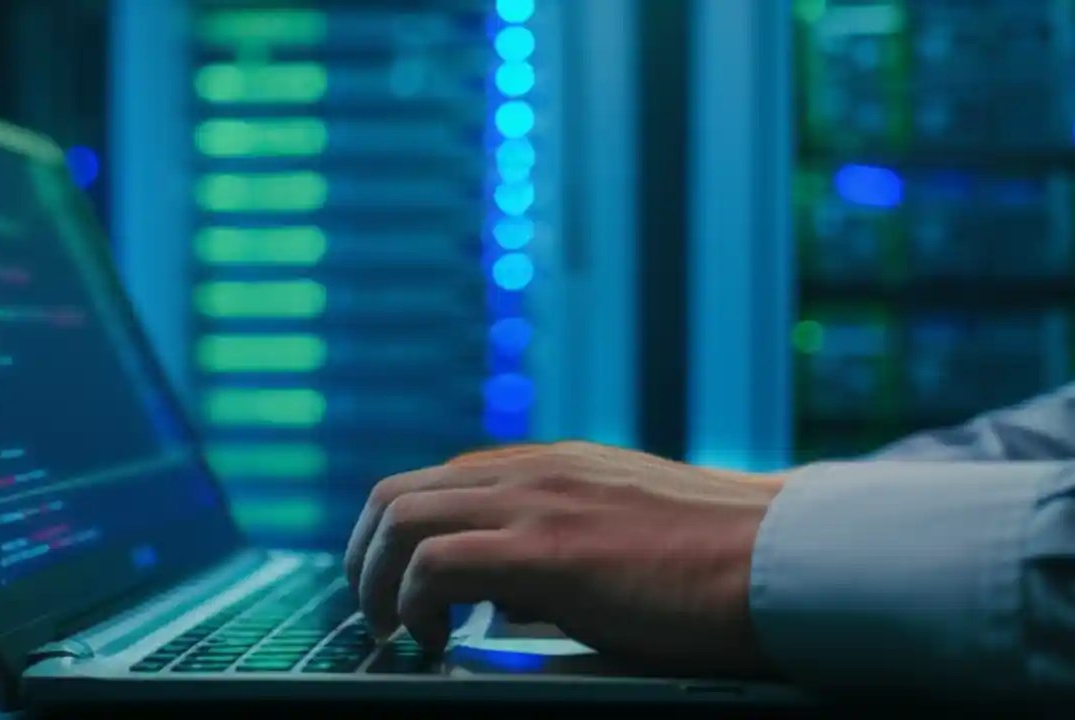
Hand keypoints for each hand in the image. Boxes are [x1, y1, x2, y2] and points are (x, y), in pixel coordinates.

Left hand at [344, 441, 784, 677]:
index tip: (396, 587)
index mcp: (548, 468)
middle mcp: (531, 473)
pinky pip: (436, 564)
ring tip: (396, 631)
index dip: (399, 537)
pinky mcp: (548, 551)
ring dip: (377, 581)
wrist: (784, 560)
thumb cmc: (716, 562)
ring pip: (402, 518)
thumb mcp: (619, 536)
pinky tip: (439, 641)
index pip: (437, 482)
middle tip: (376, 614)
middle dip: (365, 557)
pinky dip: (415, 604)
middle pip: (398, 493)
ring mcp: (536, 504)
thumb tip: (502, 601)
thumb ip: (556, 551)